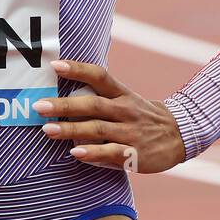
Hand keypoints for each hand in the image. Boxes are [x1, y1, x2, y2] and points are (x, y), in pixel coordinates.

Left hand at [35, 59, 186, 172]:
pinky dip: (93, 153)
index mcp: (122, 94)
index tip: (54, 66)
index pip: (99, 76)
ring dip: (71, 129)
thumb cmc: (141, 116)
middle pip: (93, 104)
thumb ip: (100, 97)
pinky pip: (111, 153)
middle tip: (39, 106)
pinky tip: (75, 153)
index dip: (77, 69)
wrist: (179, 135)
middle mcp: (125, 110)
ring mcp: (130, 132)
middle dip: (64, 105)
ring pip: (98, 129)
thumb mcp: (126, 100)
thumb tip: (64, 94)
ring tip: (48, 130)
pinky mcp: (135, 154)